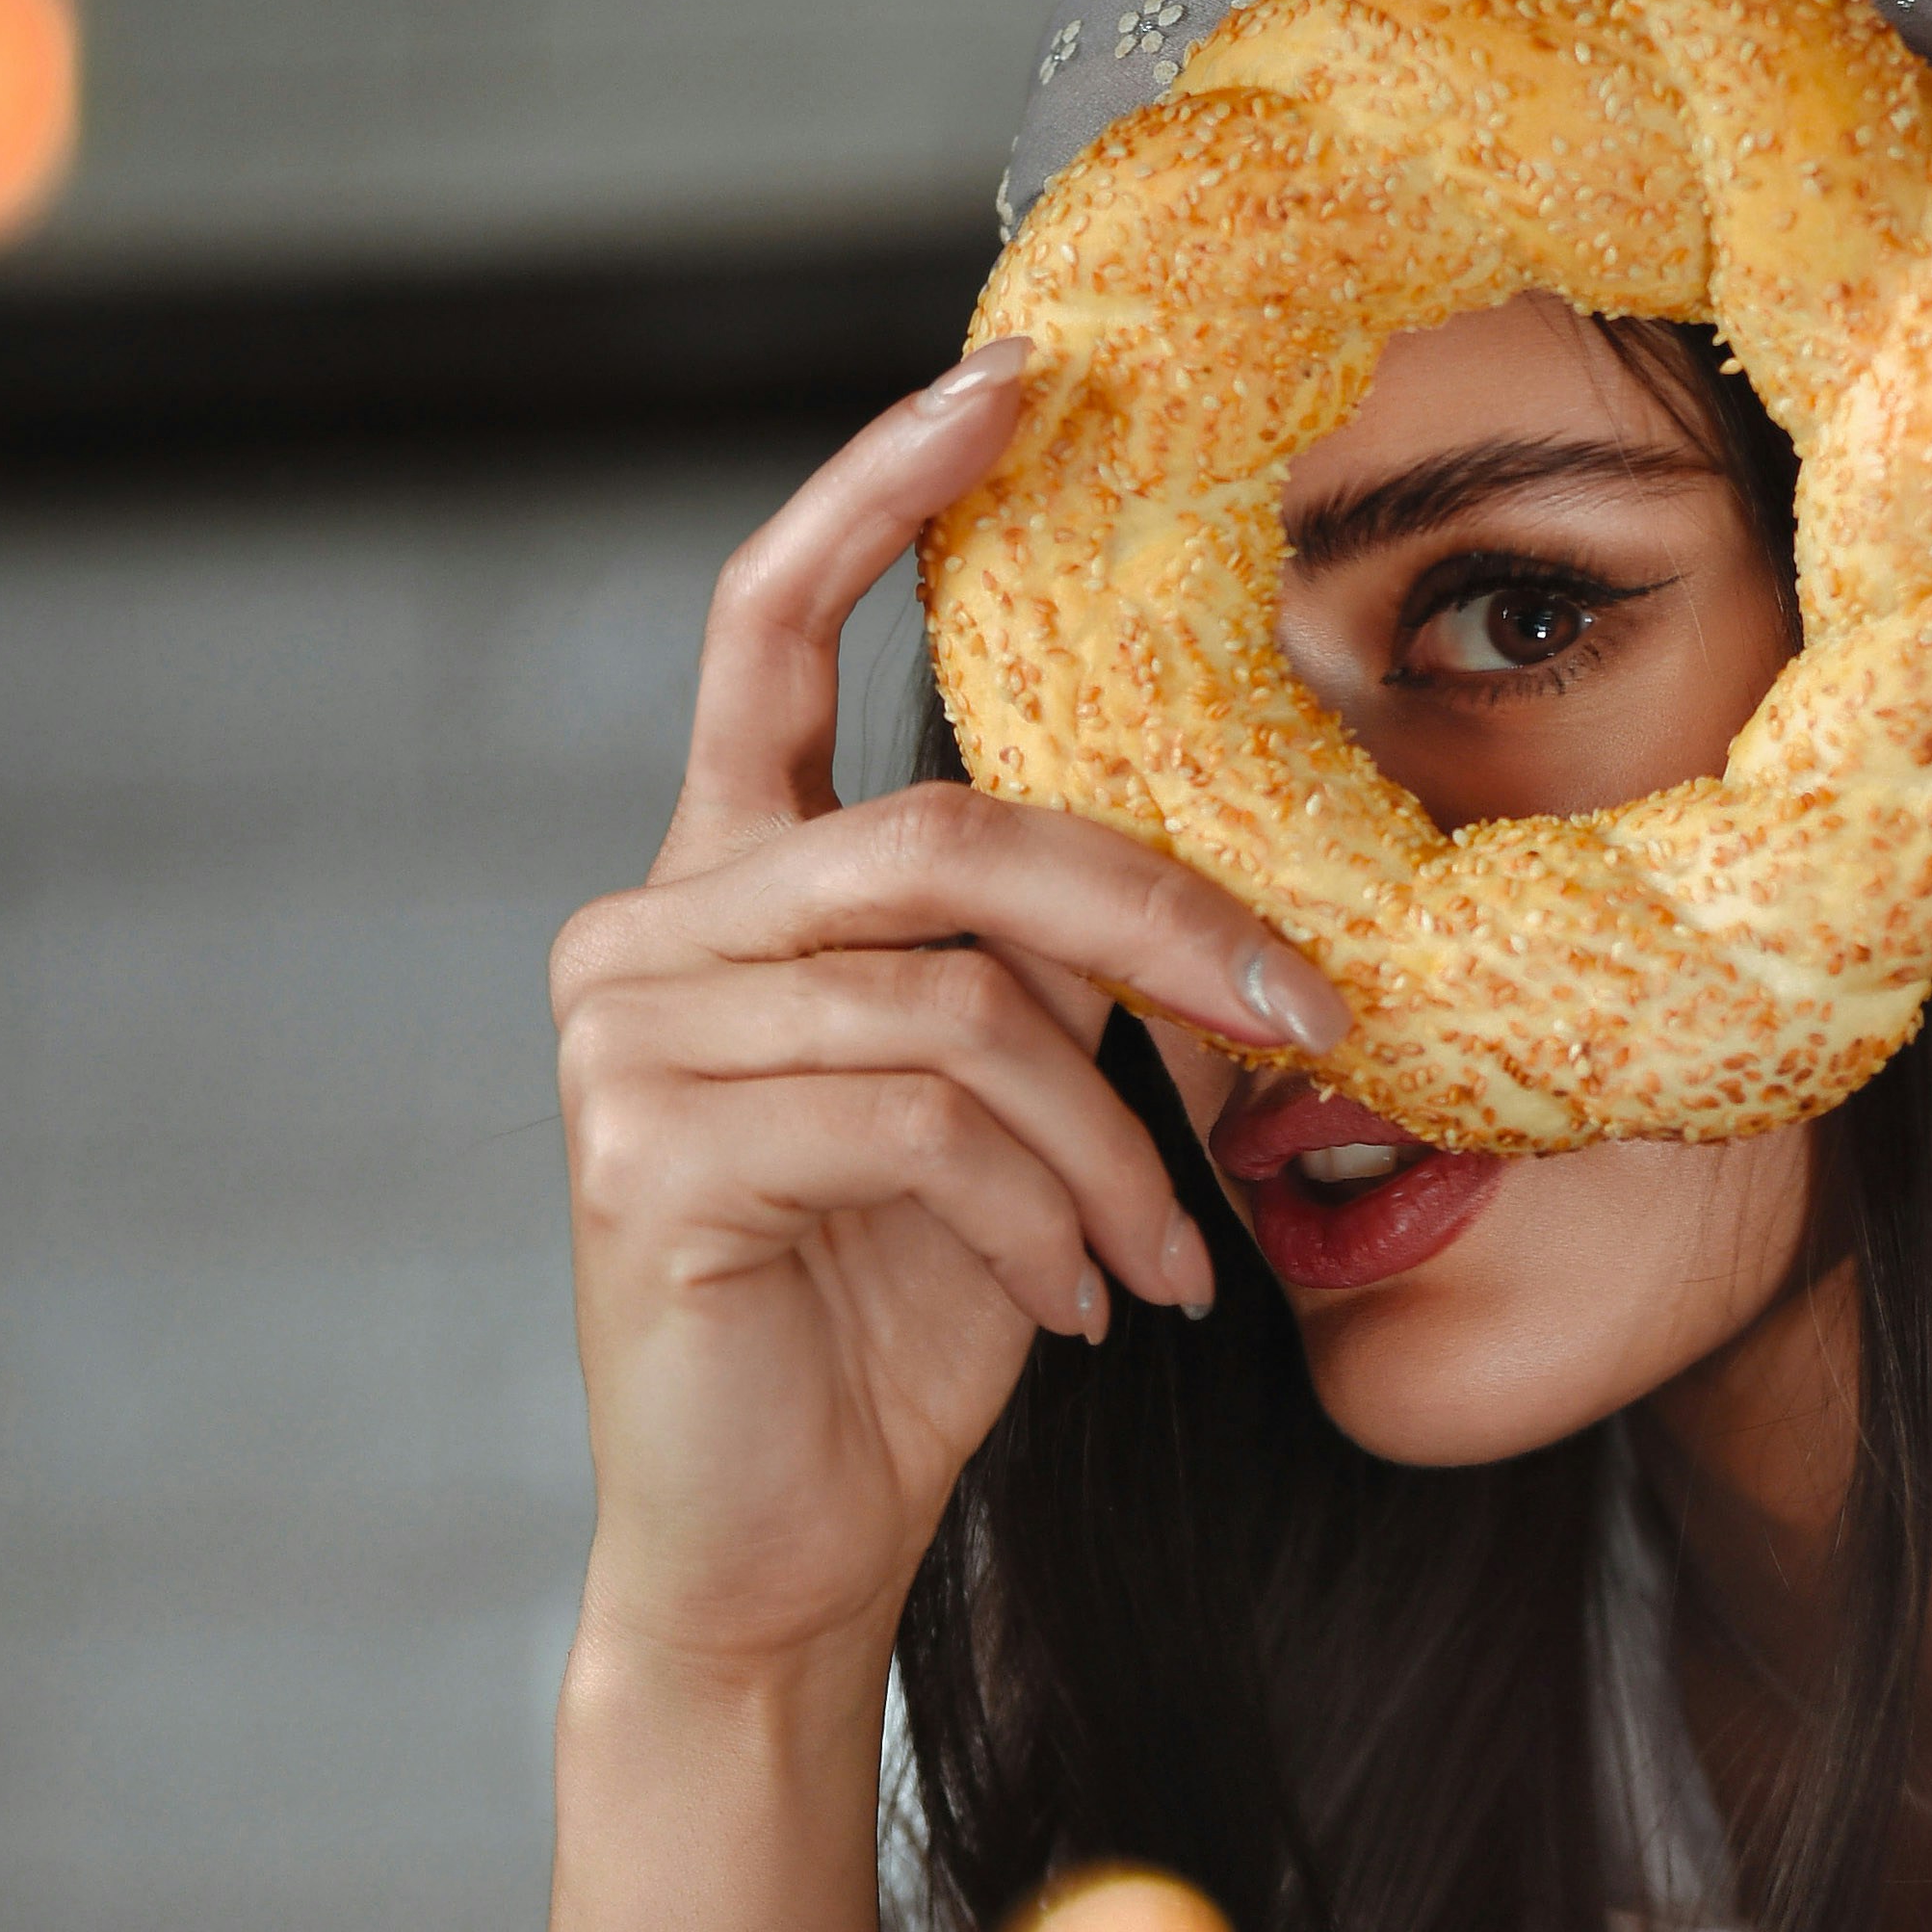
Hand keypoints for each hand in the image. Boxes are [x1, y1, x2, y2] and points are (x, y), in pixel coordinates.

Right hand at [550, 345, 1343, 1693]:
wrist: (778, 1553)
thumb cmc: (896, 1323)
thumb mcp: (998, 1111)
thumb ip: (1036, 966)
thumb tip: (1190, 883)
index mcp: (723, 882)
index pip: (771, 627)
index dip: (883, 489)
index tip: (1021, 378)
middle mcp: (644, 927)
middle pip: (944, 833)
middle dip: (1157, 922)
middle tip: (1308, 1023)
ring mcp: (623, 1037)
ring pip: (956, 1007)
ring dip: (1110, 1151)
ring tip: (1159, 1270)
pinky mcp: (642, 1156)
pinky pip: (917, 1125)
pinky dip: (1045, 1220)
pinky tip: (1069, 1313)